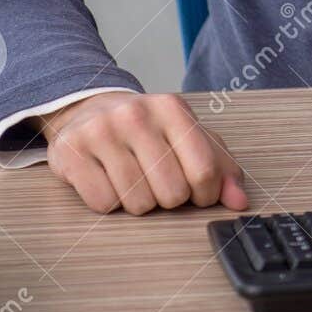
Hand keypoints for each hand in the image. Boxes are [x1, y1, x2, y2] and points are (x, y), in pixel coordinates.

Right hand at [36, 91, 248, 216]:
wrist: (89, 110)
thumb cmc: (147, 130)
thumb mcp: (188, 138)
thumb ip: (220, 167)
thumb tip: (239, 200)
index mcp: (171, 108)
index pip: (204, 170)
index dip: (205, 195)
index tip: (196, 193)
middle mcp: (135, 114)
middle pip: (172, 192)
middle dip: (168, 199)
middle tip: (157, 183)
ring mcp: (101, 131)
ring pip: (137, 203)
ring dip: (138, 203)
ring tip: (132, 179)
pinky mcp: (71, 152)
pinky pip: (103, 204)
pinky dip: (109, 203)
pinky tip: (107, 180)